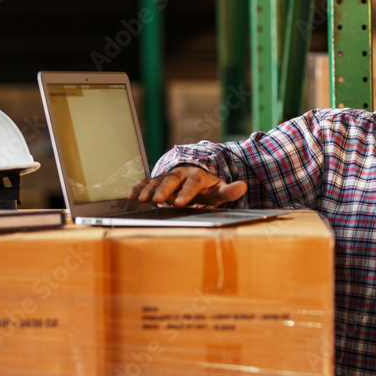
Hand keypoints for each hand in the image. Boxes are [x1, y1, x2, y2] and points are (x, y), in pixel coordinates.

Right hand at [129, 164, 246, 206]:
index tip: (181, 202)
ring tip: (142, 199)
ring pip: (157, 181)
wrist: (194, 175)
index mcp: (197, 175)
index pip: (193, 182)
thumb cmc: (208, 186)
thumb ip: (230, 190)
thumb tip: (243, 186)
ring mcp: (167, 176)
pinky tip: (132, 196)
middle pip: (172, 179)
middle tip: (158, 199)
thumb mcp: (220, 189)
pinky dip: (138, 188)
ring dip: (149, 189)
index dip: (186, 192)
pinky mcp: (156, 180)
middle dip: (164, 189)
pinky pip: (146, 182)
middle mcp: (180, 173)